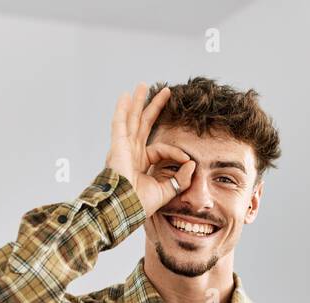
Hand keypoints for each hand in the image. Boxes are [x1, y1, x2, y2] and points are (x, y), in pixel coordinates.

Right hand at [105, 83, 196, 216]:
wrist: (124, 208)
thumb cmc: (140, 204)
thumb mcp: (166, 191)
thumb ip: (180, 179)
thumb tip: (192, 164)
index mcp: (140, 163)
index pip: (161, 149)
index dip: (176, 152)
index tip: (188, 160)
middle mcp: (131, 152)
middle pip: (144, 124)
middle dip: (153, 107)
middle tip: (164, 92)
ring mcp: (123, 148)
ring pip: (132, 119)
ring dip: (138, 102)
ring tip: (143, 85)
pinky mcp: (117, 146)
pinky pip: (120, 124)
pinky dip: (122, 110)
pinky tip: (125, 96)